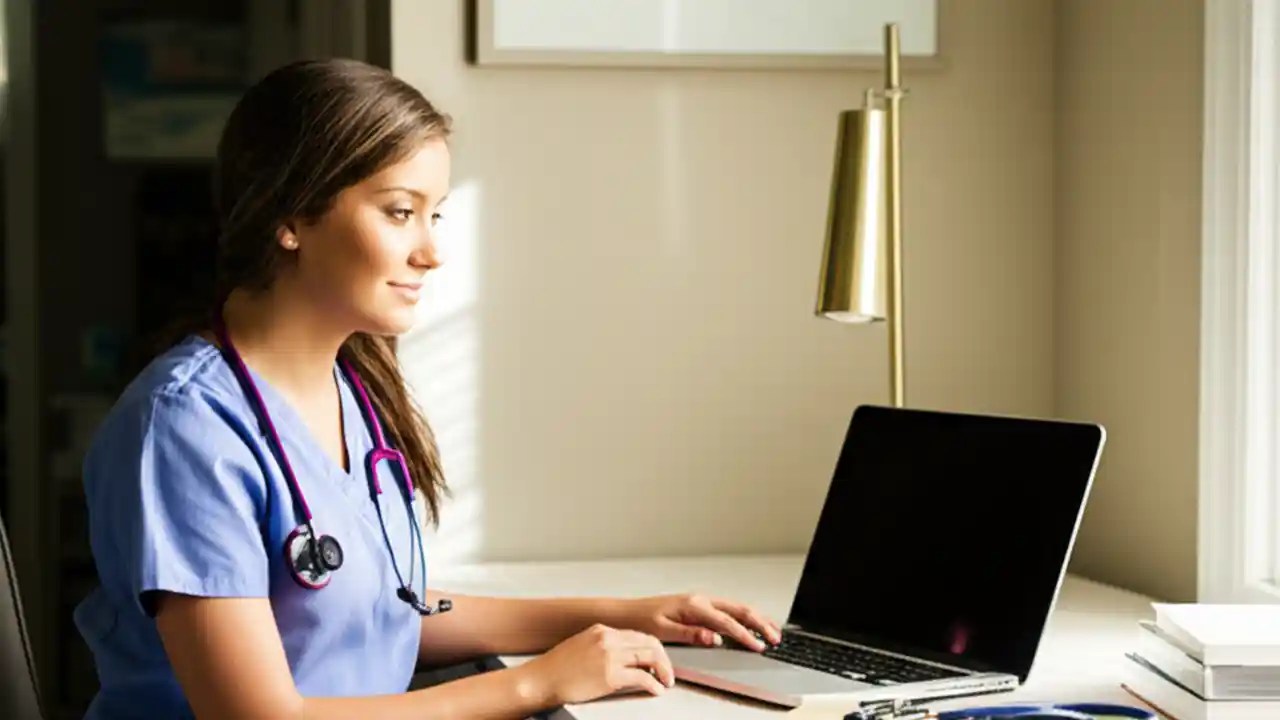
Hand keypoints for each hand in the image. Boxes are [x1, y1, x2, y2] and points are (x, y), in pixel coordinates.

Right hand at [519, 624, 673, 705]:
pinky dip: (654, 684)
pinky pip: (642, 677)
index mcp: (601, 630)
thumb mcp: (582, 646)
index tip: (657, 659)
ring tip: (665, 680)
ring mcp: (609, 656)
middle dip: (663, 657)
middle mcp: (607, 639)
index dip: (652, 648)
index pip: (637, 634)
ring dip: (663, 669)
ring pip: (649, 656)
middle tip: (667, 671)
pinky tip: (656, 690)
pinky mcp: (610, 675)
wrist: (541, 680)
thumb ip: (603, 646)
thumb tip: (624, 656)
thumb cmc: (557, 668)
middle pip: (648, 642)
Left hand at [618, 593, 782, 651]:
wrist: (627, 613)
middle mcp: (700, 600)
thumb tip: (715, 637)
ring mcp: (701, 602)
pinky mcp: (699, 607)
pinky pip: (727, 610)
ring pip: (736, 608)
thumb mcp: (664, 631)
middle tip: (775, 637)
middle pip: (738, 609)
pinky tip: (750, 625)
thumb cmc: (642, 620)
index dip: (745, 635)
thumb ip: (691, 634)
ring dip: (755, 618)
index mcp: (694, 605)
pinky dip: (743, 617)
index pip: (727, 621)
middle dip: (760, 622)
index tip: (759, 646)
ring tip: (771, 630)